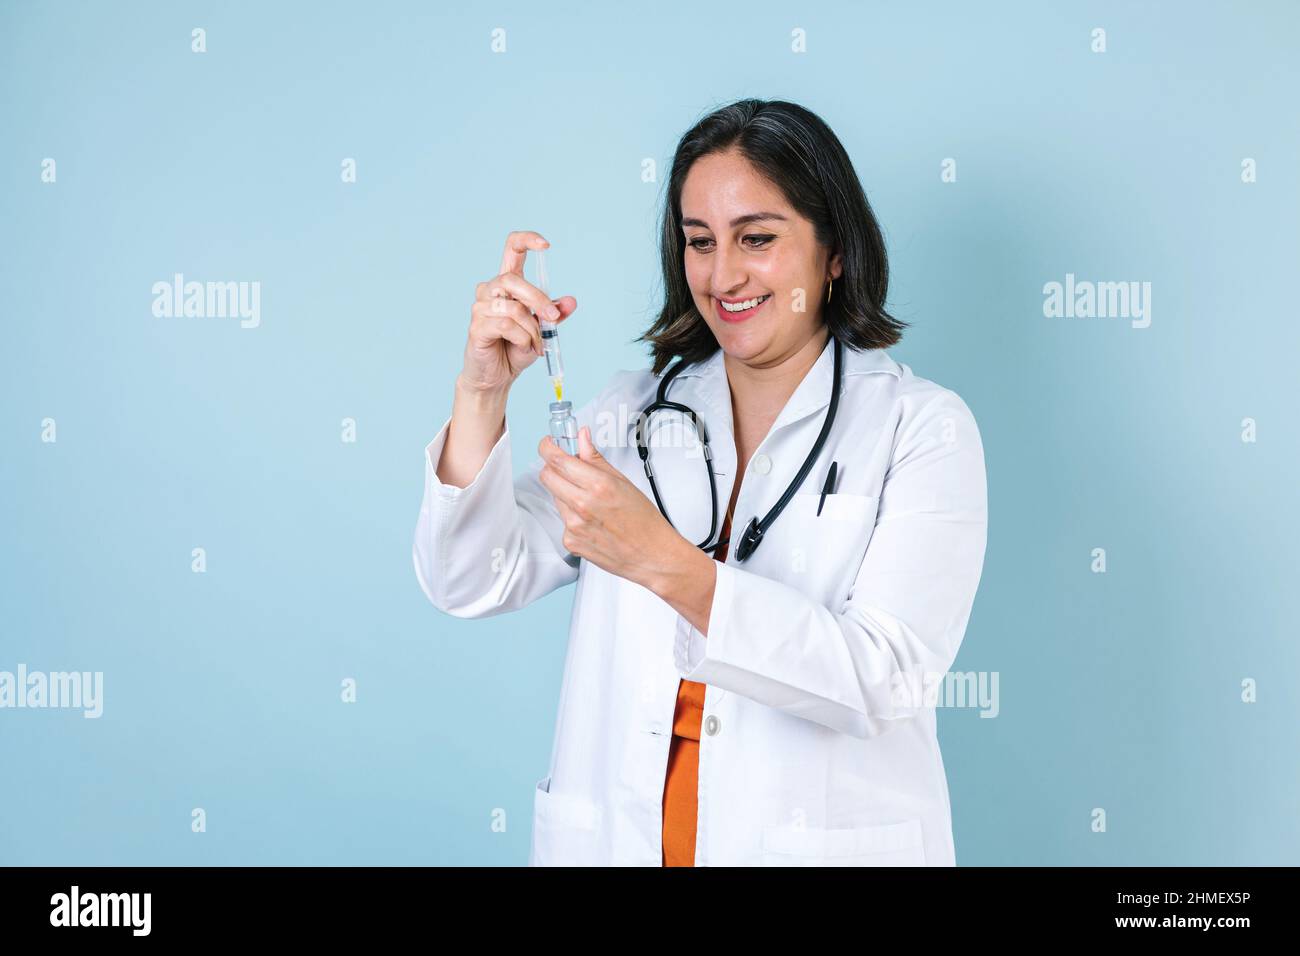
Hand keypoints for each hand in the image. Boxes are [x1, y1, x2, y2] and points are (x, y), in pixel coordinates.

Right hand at [461, 231, 577, 394]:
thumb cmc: (515, 349)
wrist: (498, 376)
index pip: (512, 250)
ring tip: (535, 344)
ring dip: (532, 328)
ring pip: (513, 308)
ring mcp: (480, 307)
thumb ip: (554, 314)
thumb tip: (571, 302)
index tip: (546, 245)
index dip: (527, 240)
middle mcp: (490, 290)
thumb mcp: (542, 330)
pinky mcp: (476, 326)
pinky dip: (522, 339)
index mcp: (507, 284)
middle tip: (553, 318)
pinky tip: (522, 347)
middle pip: (513, 279)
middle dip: (538, 300)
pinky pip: (506, 325)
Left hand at [537, 426, 690, 589]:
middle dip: (554, 469)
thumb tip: (583, 439)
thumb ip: (596, 459)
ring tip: (591, 502)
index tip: (548, 444)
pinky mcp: (570, 542)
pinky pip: (562, 521)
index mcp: (598, 485)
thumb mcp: (623, 482)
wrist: (652, 556)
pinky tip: (591, 521)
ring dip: (565, 494)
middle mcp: (582, 505)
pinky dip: (572, 517)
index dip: (547, 448)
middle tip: (567, 469)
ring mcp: (574, 525)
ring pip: (555, 498)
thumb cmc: (644, 521)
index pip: (557, 460)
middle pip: (547, 477)